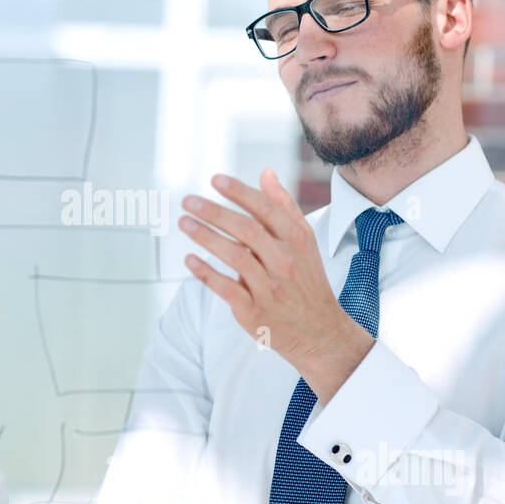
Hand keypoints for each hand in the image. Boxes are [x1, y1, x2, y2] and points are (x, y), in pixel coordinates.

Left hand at [180, 169, 369, 398]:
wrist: (319, 331)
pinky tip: (189, 259)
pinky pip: (227, 288)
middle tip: (188, 200)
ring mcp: (269, 287)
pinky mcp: (255, 311)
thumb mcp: (304, 240)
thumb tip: (266, 172)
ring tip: (184, 223)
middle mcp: (284, 261)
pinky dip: (206, 273)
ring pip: (235, 256)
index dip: (239, 192)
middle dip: (214, 212)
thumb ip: (284, 206)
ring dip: (206, 237)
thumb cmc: (306, 280)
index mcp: (296, 241)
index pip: (265, 209)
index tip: (215, 180)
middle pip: (246, 229)